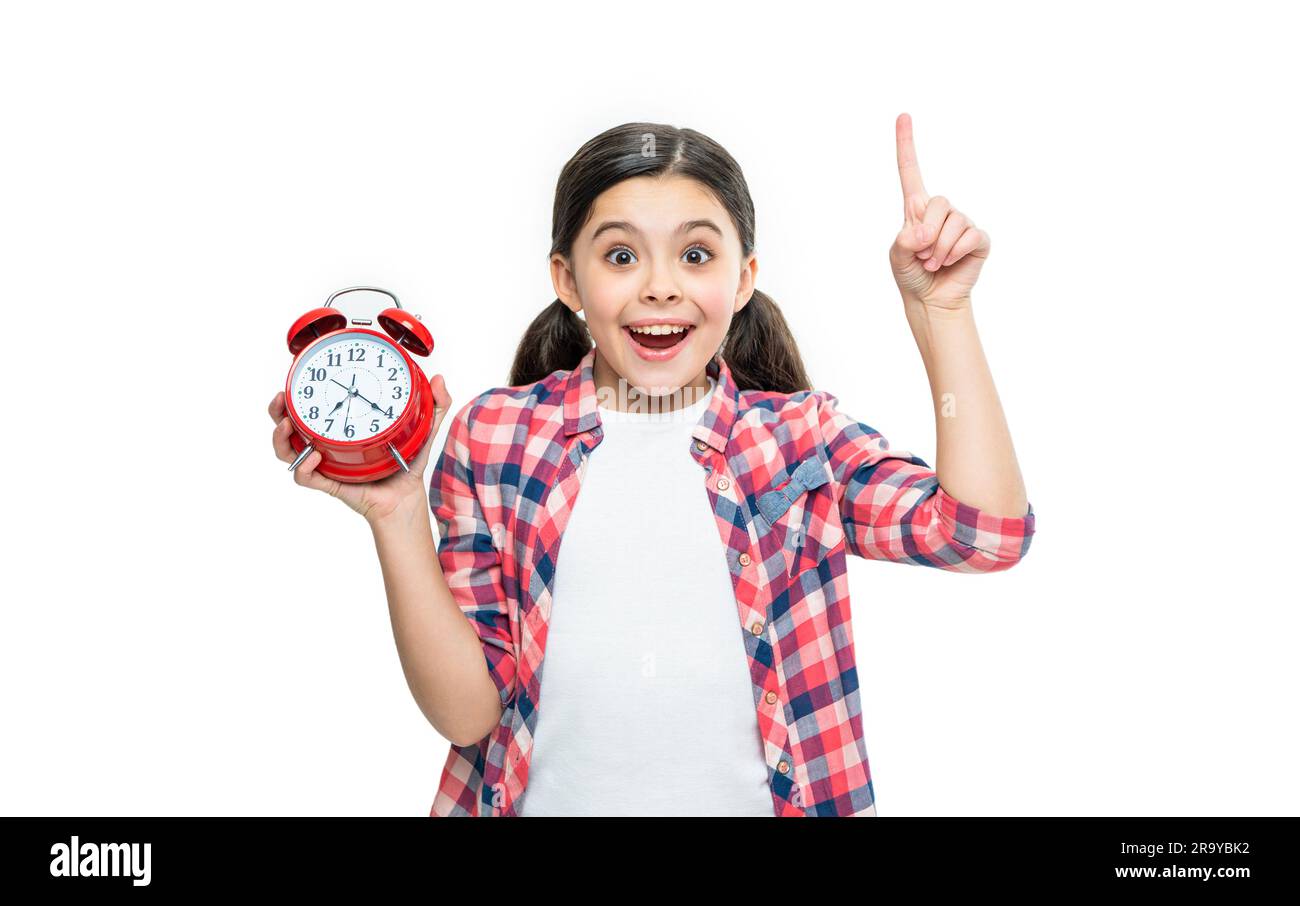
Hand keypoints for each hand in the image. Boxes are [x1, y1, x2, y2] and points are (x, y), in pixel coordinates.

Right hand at [268, 374, 452, 525]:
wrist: (407, 499)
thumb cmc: (407, 464)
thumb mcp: (423, 430)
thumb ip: (434, 406)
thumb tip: (440, 380)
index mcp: (342, 426)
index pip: (312, 404)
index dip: (298, 391)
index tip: (297, 375)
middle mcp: (327, 443)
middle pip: (288, 425)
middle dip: (277, 410)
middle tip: (281, 397)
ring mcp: (324, 463)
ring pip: (287, 450)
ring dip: (279, 436)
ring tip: (285, 425)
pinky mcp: (329, 483)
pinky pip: (305, 477)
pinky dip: (302, 467)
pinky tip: (310, 458)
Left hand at [888, 112, 990, 311]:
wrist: (931, 300)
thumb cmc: (911, 275)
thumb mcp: (897, 257)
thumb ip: (903, 241)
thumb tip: (923, 233)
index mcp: (916, 209)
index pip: (910, 171)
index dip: (906, 144)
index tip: (903, 115)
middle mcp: (941, 211)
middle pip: (938, 201)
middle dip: (928, 232)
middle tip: (923, 256)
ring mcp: (961, 223)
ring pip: (954, 222)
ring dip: (940, 249)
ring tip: (934, 263)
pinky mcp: (978, 239)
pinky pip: (970, 236)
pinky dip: (956, 253)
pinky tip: (951, 263)